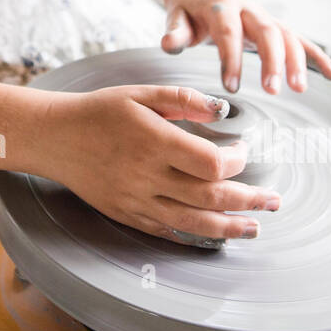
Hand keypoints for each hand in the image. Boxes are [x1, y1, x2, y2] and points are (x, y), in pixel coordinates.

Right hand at [41, 83, 280, 243]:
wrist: (56, 137)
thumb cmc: (100, 111)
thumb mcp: (141, 93)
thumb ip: (184, 100)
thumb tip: (223, 111)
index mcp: (154, 141)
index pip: (211, 163)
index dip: (238, 161)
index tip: (245, 152)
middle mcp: (147, 176)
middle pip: (211, 198)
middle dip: (249, 201)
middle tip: (274, 201)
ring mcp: (136, 200)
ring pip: (194, 224)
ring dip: (231, 228)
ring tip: (255, 227)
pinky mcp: (127, 215)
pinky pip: (168, 232)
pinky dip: (196, 237)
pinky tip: (215, 235)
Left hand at [160, 0, 330, 94]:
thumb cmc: (187, 10)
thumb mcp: (175, 17)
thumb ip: (174, 31)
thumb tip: (168, 45)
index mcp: (221, 7)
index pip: (229, 32)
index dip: (231, 59)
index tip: (230, 87)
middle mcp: (249, 9)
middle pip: (266, 32)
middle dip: (272, 61)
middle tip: (273, 91)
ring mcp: (265, 17)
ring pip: (287, 36)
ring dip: (296, 61)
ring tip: (299, 89)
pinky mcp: (276, 27)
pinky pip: (301, 40)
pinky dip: (318, 57)